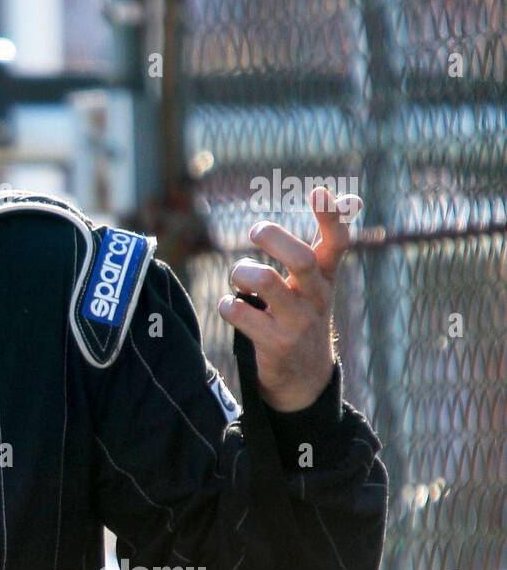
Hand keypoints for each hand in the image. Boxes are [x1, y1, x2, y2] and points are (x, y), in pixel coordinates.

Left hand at [218, 186, 359, 412]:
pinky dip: (227, 304)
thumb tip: (342, 194)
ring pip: (265, 281)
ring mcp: (297, 323)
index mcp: (327, 279)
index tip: (320, 191)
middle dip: (274, 237)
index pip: (338, 244)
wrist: (305, 378)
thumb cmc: (304, 316)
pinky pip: (239, 311)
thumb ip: (325, 243)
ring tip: (239, 278)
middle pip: (302, 259)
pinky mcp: (275, 344)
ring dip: (242, 272)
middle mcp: (317, 299)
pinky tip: (231, 308)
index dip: (331, 217)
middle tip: (256, 231)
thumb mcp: (319, 283)